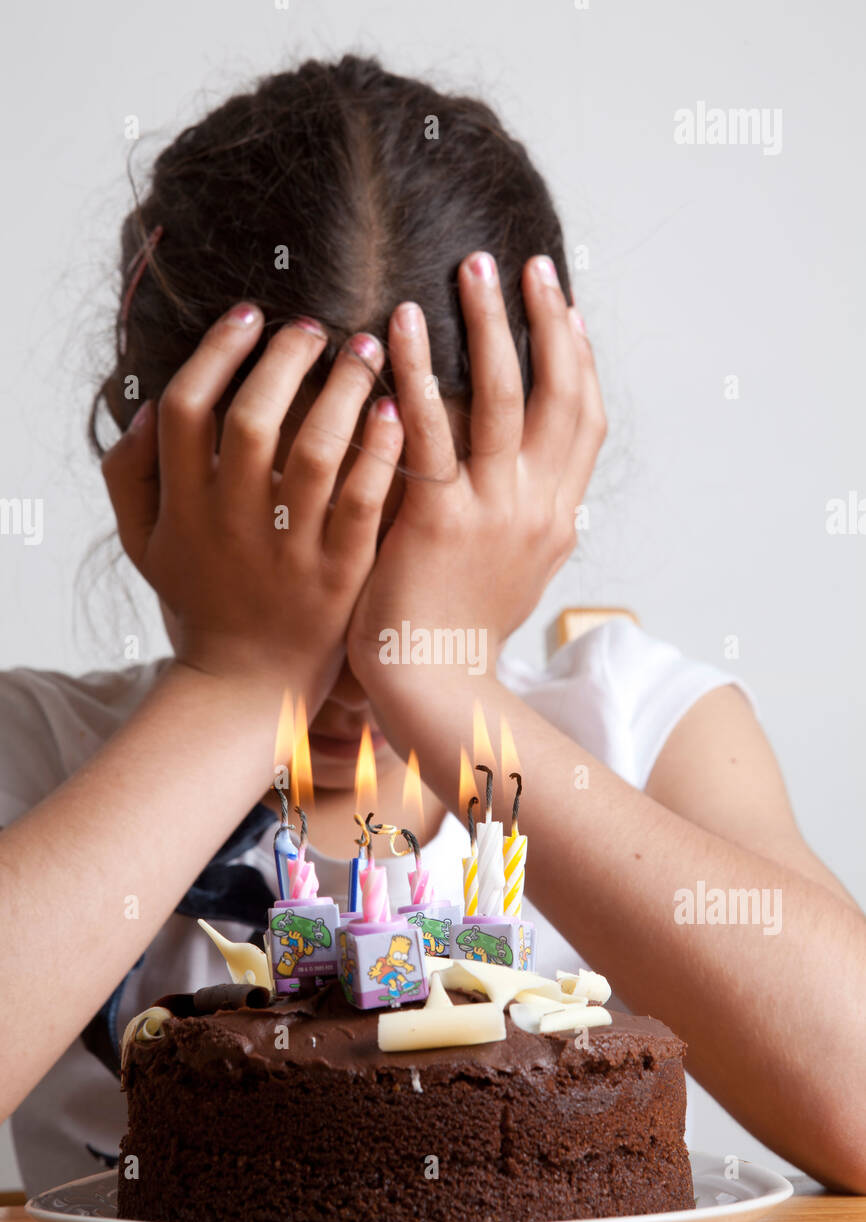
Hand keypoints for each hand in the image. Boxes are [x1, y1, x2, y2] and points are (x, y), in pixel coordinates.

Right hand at [102, 305, 402, 705]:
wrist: (249, 686)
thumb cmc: (202, 602)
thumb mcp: (146, 544)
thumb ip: (130, 477)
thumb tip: (148, 409)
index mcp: (184, 506)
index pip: (187, 410)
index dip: (217, 352)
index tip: (250, 315)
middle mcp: (231, 523)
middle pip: (251, 419)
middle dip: (286, 358)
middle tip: (318, 325)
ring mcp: (288, 550)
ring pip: (314, 453)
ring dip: (342, 392)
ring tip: (367, 351)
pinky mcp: (339, 574)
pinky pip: (362, 503)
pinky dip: (379, 454)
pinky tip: (396, 412)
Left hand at [346, 252, 605, 689]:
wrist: (433, 689)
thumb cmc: (459, 631)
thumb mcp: (512, 570)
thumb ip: (521, 515)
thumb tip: (527, 475)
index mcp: (555, 517)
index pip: (584, 420)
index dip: (578, 358)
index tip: (565, 306)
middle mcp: (538, 508)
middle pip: (559, 394)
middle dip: (547, 322)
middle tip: (529, 262)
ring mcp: (494, 513)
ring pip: (506, 398)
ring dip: (491, 324)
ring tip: (472, 267)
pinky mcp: (440, 521)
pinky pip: (432, 431)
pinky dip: (418, 372)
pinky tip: (396, 328)